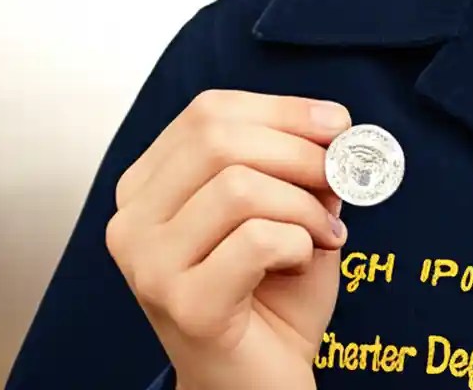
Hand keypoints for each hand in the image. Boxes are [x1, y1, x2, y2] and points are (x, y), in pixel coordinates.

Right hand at [106, 90, 352, 389]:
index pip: (208, 112)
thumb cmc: (272, 295)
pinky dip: (298, 243)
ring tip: (322, 234)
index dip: (282, 110)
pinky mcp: (181, 304)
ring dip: (303, 206)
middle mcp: (133, 221)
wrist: (259, 380)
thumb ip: (300, 167)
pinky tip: (302, 263)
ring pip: (238, 187)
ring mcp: (148, 265)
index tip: (338, 124)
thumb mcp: (289, 212)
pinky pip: (255, 240)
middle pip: (218, 139)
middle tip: (340, 182)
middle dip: (299, 152)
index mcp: (149, 186)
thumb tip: (334, 130)